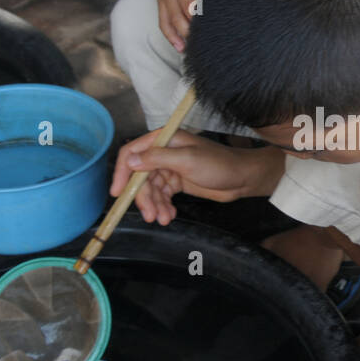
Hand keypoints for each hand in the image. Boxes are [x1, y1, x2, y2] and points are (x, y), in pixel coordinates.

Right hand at [110, 130, 254, 224]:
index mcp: (163, 140)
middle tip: (150, 216)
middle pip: (140, 177)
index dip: (122, 173)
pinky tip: (170, 215)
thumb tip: (129, 160)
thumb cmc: (218, 164)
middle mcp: (163, 153)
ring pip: (151, 189)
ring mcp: (170, 168)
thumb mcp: (186, 160)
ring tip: (164, 219)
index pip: (132, 153)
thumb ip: (157, 159)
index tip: (117, 193)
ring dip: (155, 205)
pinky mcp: (177, 182)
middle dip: (144, 198)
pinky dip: (163, 206)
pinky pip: (162, 196)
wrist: (242, 178)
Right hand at [153, 0, 214, 51]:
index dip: (214, 12)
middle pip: (189, 11)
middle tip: (217, 39)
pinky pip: (163, 21)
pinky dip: (171, 36)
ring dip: (187, 35)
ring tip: (200, 47)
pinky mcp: (159, 0)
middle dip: (201, 26)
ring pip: (175, 19)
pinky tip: (181, 47)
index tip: (227, 25)